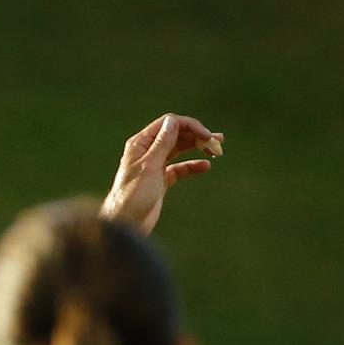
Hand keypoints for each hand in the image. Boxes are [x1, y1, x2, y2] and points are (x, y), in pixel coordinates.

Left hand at [101, 112, 222, 233]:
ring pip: (179, 150)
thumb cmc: (132, 195)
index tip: (206, 135)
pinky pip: (179, 168)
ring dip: (197, 148)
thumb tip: (173, 121)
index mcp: (140, 144)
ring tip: (216, 149)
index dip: (189, 126)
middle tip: (217, 141)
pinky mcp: (160, 180)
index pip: (168, 124)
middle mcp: (147, 152)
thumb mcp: (150, 166)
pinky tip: (205, 166)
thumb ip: (162, 144)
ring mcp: (154, 166)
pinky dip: (192, 166)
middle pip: (176, 135)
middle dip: (196, 136)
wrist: (126, 223)